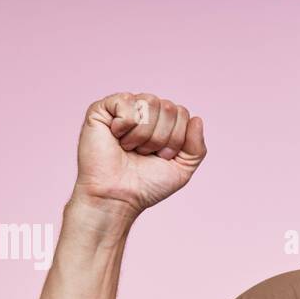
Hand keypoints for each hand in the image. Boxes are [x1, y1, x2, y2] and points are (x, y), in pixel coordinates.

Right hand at [72, 92, 206, 217]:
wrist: (118, 196)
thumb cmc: (146, 185)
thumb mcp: (182, 169)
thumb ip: (197, 147)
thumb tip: (197, 118)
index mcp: (162, 123)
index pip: (182, 113)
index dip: (176, 138)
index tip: (161, 156)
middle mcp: (144, 111)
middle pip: (169, 107)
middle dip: (161, 138)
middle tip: (144, 154)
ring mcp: (124, 108)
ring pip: (150, 102)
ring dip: (144, 134)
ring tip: (130, 148)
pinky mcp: (102, 108)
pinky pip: (127, 101)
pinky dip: (125, 125)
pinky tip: (116, 137)